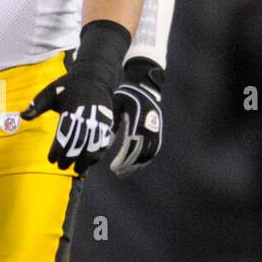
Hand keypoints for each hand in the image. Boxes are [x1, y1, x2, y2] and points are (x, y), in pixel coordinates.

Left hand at [21, 73, 115, 174]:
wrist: (94, 77)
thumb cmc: (68, 86)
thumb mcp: (50, 91)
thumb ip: (36, 105)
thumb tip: (22, 116)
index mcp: (71, 108)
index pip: (64, 134)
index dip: (58, 150)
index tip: (51, 159)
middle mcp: (87, 115)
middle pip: (79, 142)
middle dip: (70, 158)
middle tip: (61, 166)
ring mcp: (99, 119)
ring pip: (94, 145)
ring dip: (86, 161)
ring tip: (77, 170)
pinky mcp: (107, 123)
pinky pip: (104, 142)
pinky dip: (98, 155)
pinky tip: (89, 163)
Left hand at [110, 61, 162, 177]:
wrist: (145, 87)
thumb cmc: (126, 96)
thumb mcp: (115, 105)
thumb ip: (110, 122)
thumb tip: (104, 143)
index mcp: (138, 122)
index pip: (131, 147)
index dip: (123, 161)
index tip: (113, 168)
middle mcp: (149, 127)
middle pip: (140, 154)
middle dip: (129, 166)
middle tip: (117, 173)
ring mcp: (155, 130)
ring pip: (148, 154)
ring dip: (137, 165)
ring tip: (124, 172)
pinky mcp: (158, 131)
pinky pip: (153, 150)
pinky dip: (144, 160)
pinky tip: (134, 165)